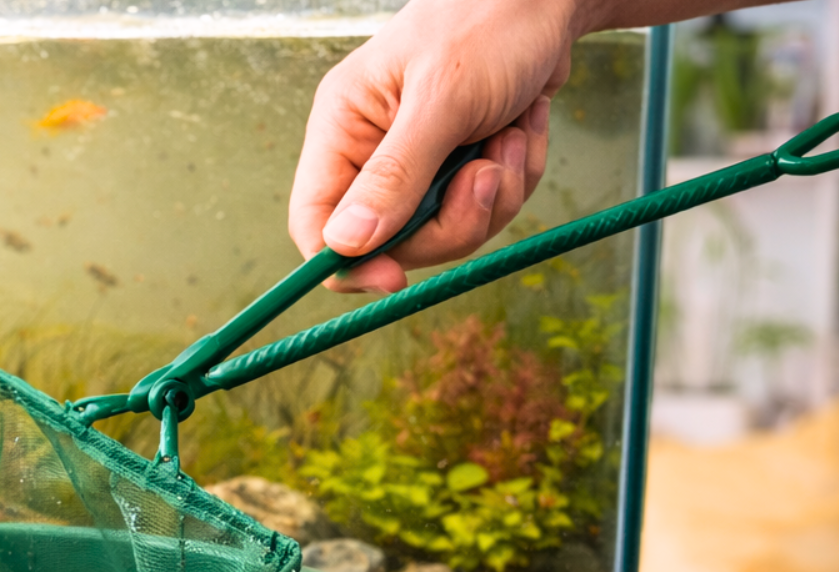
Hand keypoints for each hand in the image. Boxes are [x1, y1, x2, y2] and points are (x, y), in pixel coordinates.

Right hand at [288, 0, 580, 292]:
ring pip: (448, 229)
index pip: (315, 223)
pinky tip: (523, 126)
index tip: (396, 278)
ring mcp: (419, 162)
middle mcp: (373, 151)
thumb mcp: (443, 99)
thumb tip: (345, 245)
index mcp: (344, 128)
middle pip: (393, 241)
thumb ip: (394, 175)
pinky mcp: (460, 164)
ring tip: (511, 133)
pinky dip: (516, 174)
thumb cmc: (488, 23)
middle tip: (487, 173)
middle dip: (455, 217)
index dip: (349, 262)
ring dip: (495, 192)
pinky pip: (485, 207)